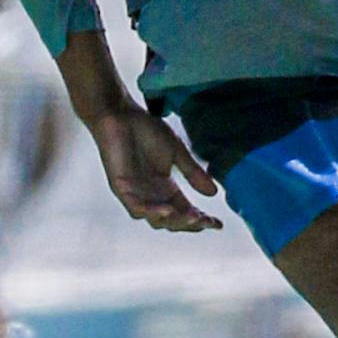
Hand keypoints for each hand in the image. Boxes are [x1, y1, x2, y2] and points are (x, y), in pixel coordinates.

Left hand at [92, 99, 221, 235]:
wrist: (119, 114)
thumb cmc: (145, 130)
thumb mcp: (177, 152)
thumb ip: (193, 173)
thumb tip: (213, 193)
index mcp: (164, 189)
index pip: (184, 211)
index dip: (200, 220)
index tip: (218, 224)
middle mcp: (151, 196)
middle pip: (172, 221)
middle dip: (190, 223)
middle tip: (205, 220)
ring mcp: (135, 194)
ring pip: (155, 219)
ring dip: (174, 221)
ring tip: (193, 217)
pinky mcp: (120, 188)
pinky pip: (136, 207)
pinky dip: (152, 211)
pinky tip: (169, 209)